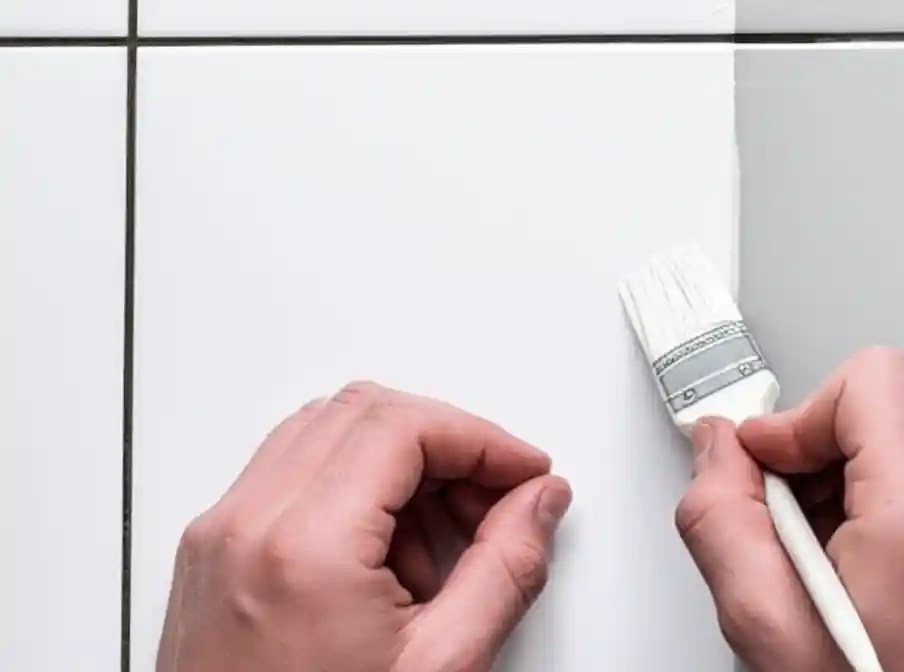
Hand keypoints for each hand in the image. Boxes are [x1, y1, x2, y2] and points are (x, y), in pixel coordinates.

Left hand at [158, 382, 571, 671]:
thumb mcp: (441, 670)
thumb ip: (505, 571)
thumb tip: (538, 504)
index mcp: (302, 549)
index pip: (404, 427)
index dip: (481, 439)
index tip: (523, 473)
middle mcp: (244, 527)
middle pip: (363, 412)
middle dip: (445, 443)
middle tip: (495, 499)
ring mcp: (217, 538)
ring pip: (323, 433)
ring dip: (399, 463)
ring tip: (444, 538)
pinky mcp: (210, 556)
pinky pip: (289, 475)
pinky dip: (352, 489)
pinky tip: (390, 556)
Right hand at [676, 348, 903, 671]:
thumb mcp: (766, 625)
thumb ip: (720, 517)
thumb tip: (718, 447)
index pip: (868, 378)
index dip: (798, 415)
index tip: (767, 464)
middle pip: (875, 411)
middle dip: (811, 462)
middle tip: (786, 534)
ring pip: (891, 446)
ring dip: (837, 491)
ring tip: (822, 568)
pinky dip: (870, 512)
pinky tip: (853, 576)